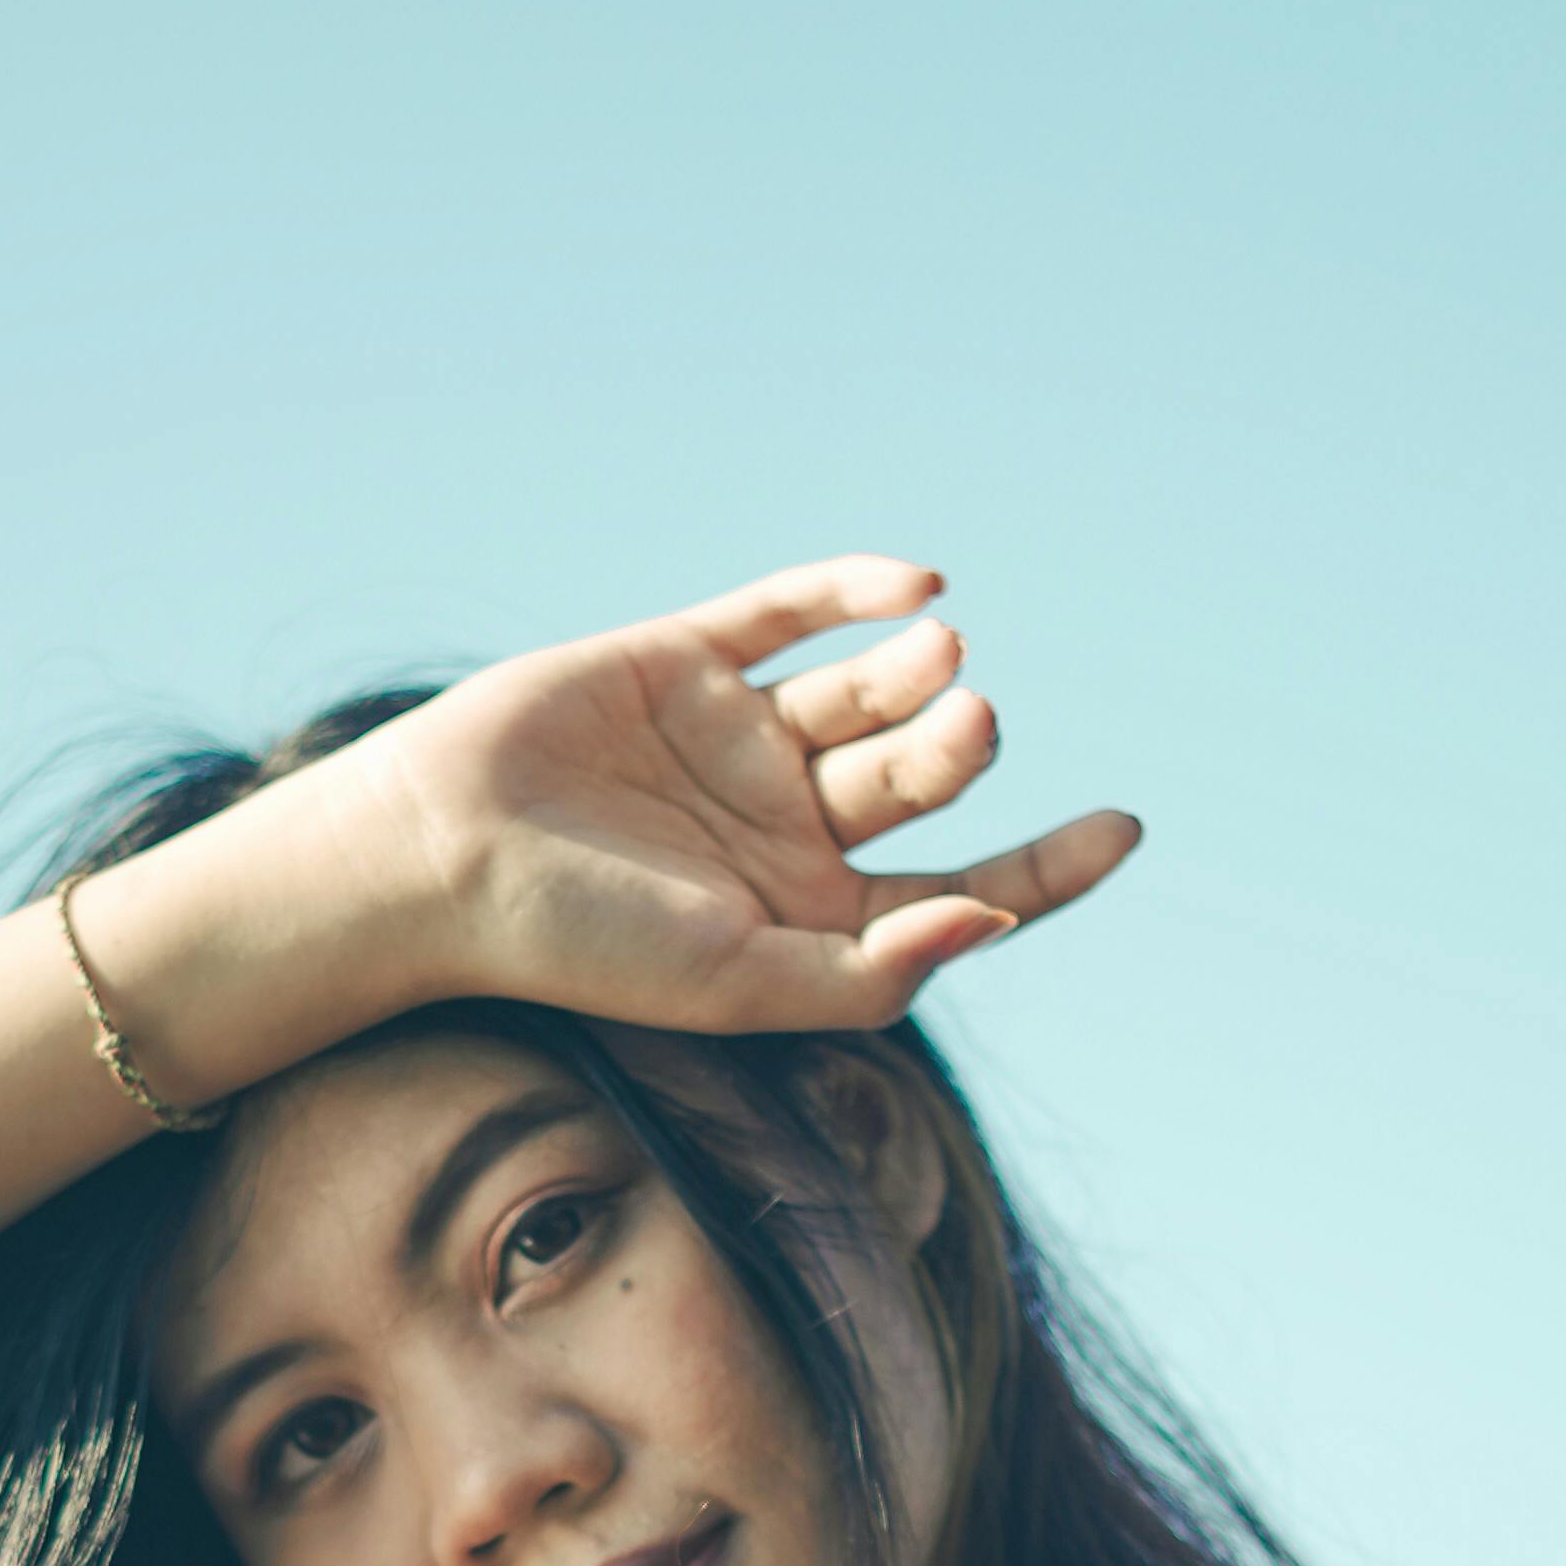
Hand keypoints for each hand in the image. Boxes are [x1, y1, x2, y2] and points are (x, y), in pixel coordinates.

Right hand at [341, 554, 1139, 1033]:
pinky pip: (789, 611)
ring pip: (866, 694)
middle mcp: (785, 828)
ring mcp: (737, 739)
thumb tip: (989, 926)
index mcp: (811, 919)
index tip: (1125, 829)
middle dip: (956, 750)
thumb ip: (870, 970)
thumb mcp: (743, 983)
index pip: (959, 892)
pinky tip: (917, 583)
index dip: (1047, 868)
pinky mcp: (685, 660)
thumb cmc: (583, 944)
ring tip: (943, 658)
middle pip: (915, 780)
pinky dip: (854, 588)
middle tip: (972, 725)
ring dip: (917, 675)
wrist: (440, 857)